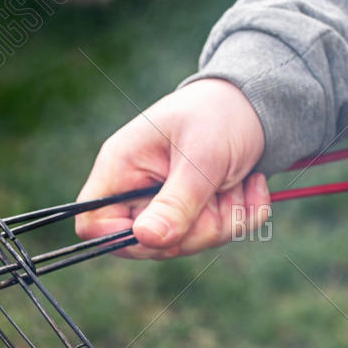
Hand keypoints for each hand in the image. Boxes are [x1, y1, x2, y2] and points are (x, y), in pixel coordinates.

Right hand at [76, 79, 269, 259]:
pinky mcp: (192, 215)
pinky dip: (241, 217)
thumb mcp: (202, 156)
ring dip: (223, 218)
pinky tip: (250, 186)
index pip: (91, 222)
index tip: (159, 233)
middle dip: (193, 229)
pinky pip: (212, 238)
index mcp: (120, 169)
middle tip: (221, 192)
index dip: (116, 238)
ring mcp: (164, 206)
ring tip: (240, 181)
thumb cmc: (219, 114)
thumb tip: (147, 239)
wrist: (255, 101)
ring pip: (184, 245)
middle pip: (145, 244)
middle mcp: (135, 192)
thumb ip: (176, 201)